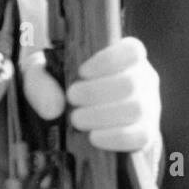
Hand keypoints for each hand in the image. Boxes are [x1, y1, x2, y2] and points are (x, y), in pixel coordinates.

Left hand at [21, 38, 162, 156]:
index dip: (108, 60)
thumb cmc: (67, 88)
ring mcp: (148, 107)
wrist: (78, 124)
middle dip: (97, 92)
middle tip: (73, 98)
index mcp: (126, 58)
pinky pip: (140, 137)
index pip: (132, 50)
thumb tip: (54, 107)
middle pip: (131, 82)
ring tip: (78, 119)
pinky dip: (115, 138)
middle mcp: (143, 80)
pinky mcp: (146, 134)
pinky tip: (94, 137)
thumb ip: (40, 82)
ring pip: (136, 109)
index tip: (82, 72)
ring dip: (102, 115)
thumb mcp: (46, 75)